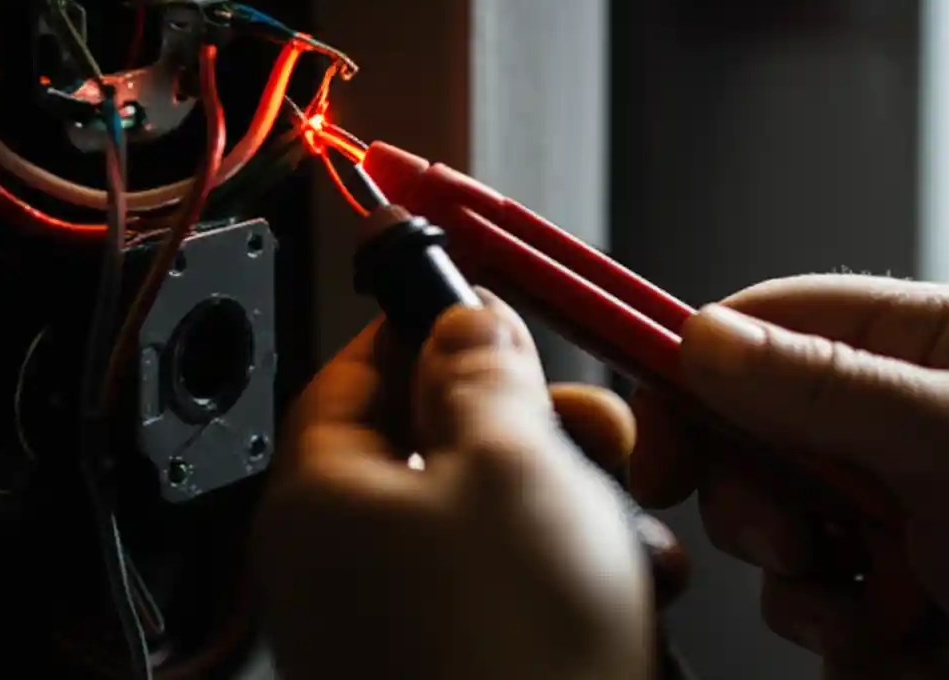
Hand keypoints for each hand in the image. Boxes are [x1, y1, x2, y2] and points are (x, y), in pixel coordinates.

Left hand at [253, 297, 654, 679]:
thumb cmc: (506, 653)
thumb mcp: (508, 464)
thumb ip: (482, 371)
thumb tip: (465, 317)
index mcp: (320, 499)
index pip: (349, 373)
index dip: (419, 327)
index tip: (478, 304)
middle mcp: (342, 565)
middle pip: (430, 445)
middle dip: (526, 426)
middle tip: (588, 423)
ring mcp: (395, 626)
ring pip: (487, 518)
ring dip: (568, 503)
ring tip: (627, 526)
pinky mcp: (454, 666)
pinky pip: (508, 587)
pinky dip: (569, 572)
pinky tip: (628, 591)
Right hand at [630, 274, 948, 677]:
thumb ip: (823, 388)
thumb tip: (702, 338)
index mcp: (932, 345)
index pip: (779, 321)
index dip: (701, 362)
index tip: (652, 417)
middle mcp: (899, 416)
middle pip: (753, 424)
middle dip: (755, 488)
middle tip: (781, 533)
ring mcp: (887, 503)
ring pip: (766, 515)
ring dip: (798, 569)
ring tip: (869, 598)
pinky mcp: (879, 584)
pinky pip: (799, 592)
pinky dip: (829, 621)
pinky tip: (894, 636)